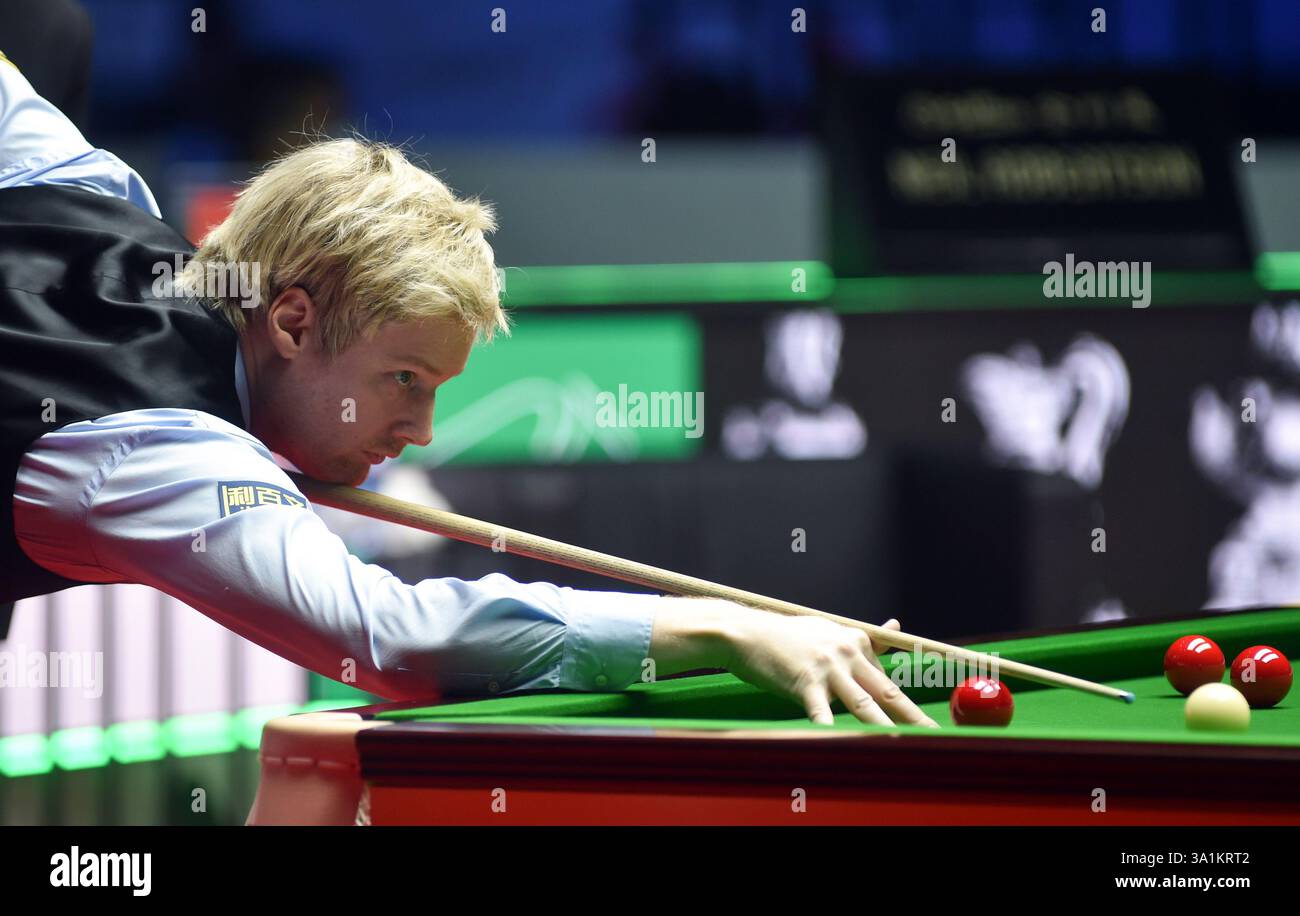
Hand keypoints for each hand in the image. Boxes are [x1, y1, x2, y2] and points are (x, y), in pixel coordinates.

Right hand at [722, 612, 938, 727]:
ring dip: (885, 728)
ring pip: (863, 704)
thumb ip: (864, 636)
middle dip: (913, 717)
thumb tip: (897, 627)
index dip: (902, 706)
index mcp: (857, 640)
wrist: (746, 632)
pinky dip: (832, 730)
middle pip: (887, 692)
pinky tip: (840, 744)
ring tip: (903, 746)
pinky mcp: (805, 684)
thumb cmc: (788, 636)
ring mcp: (828, 668)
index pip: (885, 678)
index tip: (925, 726)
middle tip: (936, 735)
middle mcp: (848, 653)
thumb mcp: (829, 631)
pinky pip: (822, 713)